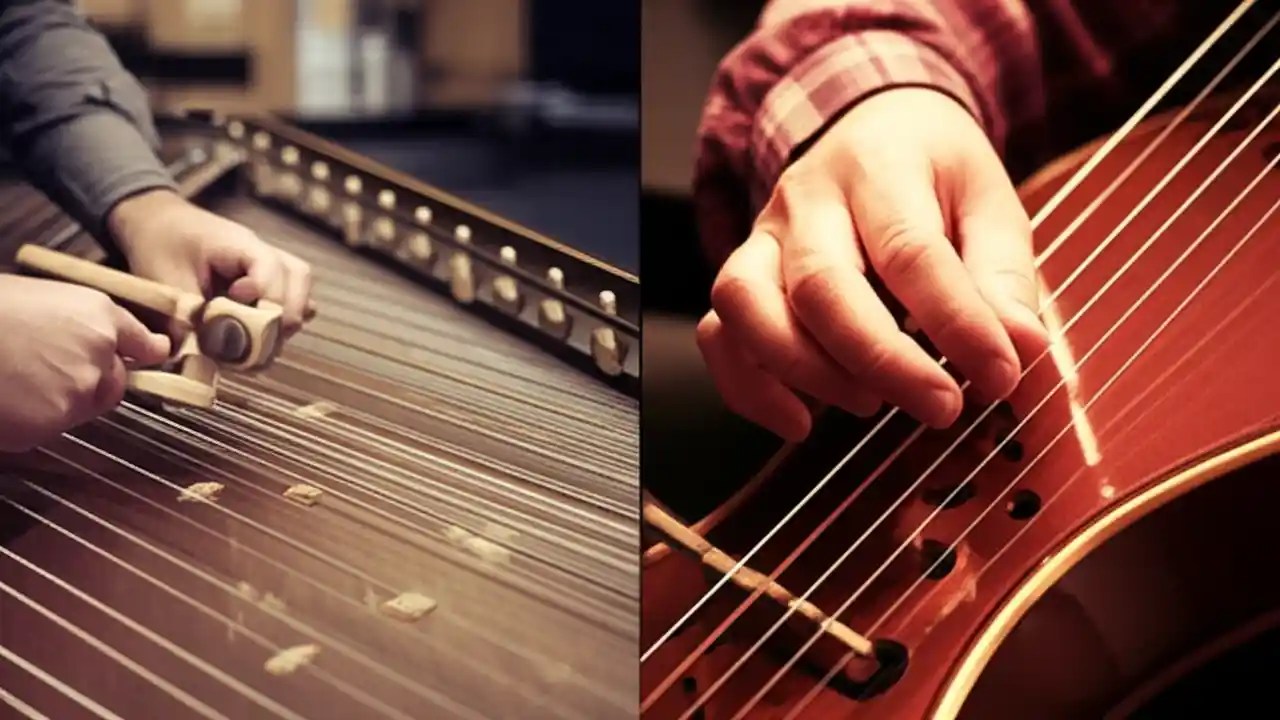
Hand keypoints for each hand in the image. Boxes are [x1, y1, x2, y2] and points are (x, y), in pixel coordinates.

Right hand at [0, 275, 169, 451]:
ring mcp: (78, 391)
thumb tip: (95, 339)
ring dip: (60, 401)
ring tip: (15, 379)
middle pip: (116, 383)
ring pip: (83, 407)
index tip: (153, 355)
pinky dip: (31, 420)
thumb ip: (78, 323)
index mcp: (98, 315)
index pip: (142, 342)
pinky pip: (51, 428)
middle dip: (94, 382)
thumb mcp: (39, 299)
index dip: (145, 351)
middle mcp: (100, 353)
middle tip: (47, 371)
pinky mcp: (51, 423)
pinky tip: (5, 397)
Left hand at [107, 189, 313, 336]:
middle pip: (299, 284)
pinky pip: (293, 300)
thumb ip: (183, 315)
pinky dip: (281, 321)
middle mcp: (266, 254)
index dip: (259, 302)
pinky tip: (257, 335)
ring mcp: (272, 266)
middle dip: (279, 319)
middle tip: (251, 343)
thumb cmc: (161, 243)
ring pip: (302, 294)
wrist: (160, 221)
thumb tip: (191, 357)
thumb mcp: (163, 278)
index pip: (272, 273)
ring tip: (255, 343)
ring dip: (283, 323)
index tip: (231, 320)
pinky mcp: (269, 281)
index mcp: (241, 245)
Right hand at [697, 88, 1047, 440]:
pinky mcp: (740, 276)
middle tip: (942, 406)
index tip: (999, 376)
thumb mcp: (988, 199)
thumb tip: (1020, 348)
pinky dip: (750, 388)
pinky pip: (718, 334)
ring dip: (806, 371)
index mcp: (880, 168)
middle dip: (881, 360)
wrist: (869, 125)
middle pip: (820, 285)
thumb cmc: (931, 172)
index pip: (910, 251)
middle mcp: (807, 199)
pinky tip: (802, 421)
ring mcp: (763, 238)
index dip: (956, 322)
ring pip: (747, 305)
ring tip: (868, 404)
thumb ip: (1003, 275)